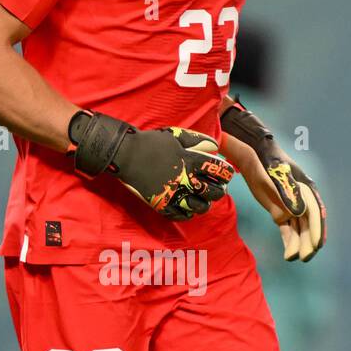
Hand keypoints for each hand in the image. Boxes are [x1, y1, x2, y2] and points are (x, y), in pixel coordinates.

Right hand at [68, 110, 234, 220]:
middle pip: (214, 192)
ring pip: (201, 207)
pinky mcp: (163, 205)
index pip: (219, 170)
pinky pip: (183, 215)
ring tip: (203, 200)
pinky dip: (188, 212)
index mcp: (190, 160)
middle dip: (219, 191)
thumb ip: (197, 140)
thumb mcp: (175, 135)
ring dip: (205, 204)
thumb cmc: (150, 143)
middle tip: (217, 189)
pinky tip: (188, 205)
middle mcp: (185, 178)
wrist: (124, 155)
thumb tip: (215, 146)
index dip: (226, 173)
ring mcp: (174, 194)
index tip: (225, 174)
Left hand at [220, 100, 325, 261]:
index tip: (316, 245)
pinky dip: (287, 240)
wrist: (255, 154)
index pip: (314, 212)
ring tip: (295, 258)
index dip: (317, 229)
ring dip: (297, 243)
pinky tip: (288, 254)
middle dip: (308, 241)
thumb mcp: (277, 175)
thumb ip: (288, 193)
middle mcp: (302, 199)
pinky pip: (286, 228)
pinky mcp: (279, 210)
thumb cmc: (269, 161)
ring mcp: (291, 206)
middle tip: (307, 256)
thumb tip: (299, 213)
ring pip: (298, 228)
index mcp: (306, 189)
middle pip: (308, 223)